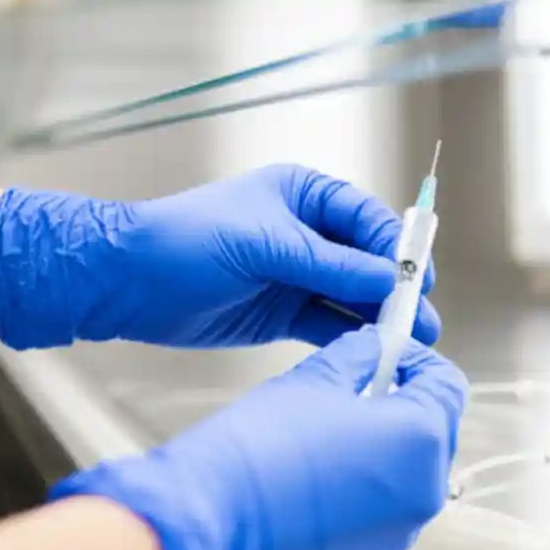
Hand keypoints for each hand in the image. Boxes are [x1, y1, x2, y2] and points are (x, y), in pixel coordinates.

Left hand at [0, 165, 439, 348]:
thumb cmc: (187, 241)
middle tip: (423, 318)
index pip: (366, 219)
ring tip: (412, 343)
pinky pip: (327, 326)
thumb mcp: (266, 245)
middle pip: (366, 262)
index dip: (395, 248)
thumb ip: (331, 264)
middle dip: (396, 290)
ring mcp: (295, 276)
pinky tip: (373, 353)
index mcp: (304, 196)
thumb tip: (390, 279)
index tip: (416, 278)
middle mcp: (305, 235)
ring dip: (380, 319)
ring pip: (351, 299)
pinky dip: (350, 339)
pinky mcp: (281, 315)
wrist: (126, 283)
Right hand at [48, 327, 466, 549]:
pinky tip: (319, 481)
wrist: (211, 526)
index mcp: (421, 437)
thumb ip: (358, 356)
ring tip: (333, 436)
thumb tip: (374, 347)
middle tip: (360, 389)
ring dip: (385, 452)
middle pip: (434, 433)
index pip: (447, 384)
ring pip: (409, 477)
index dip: (418, 361)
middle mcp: (423, 489)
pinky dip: (364, 496)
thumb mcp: (314, 380)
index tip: (390, 354)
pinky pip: (382, 517)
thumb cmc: (259, 451)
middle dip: (405, 406)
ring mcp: (399, 533)